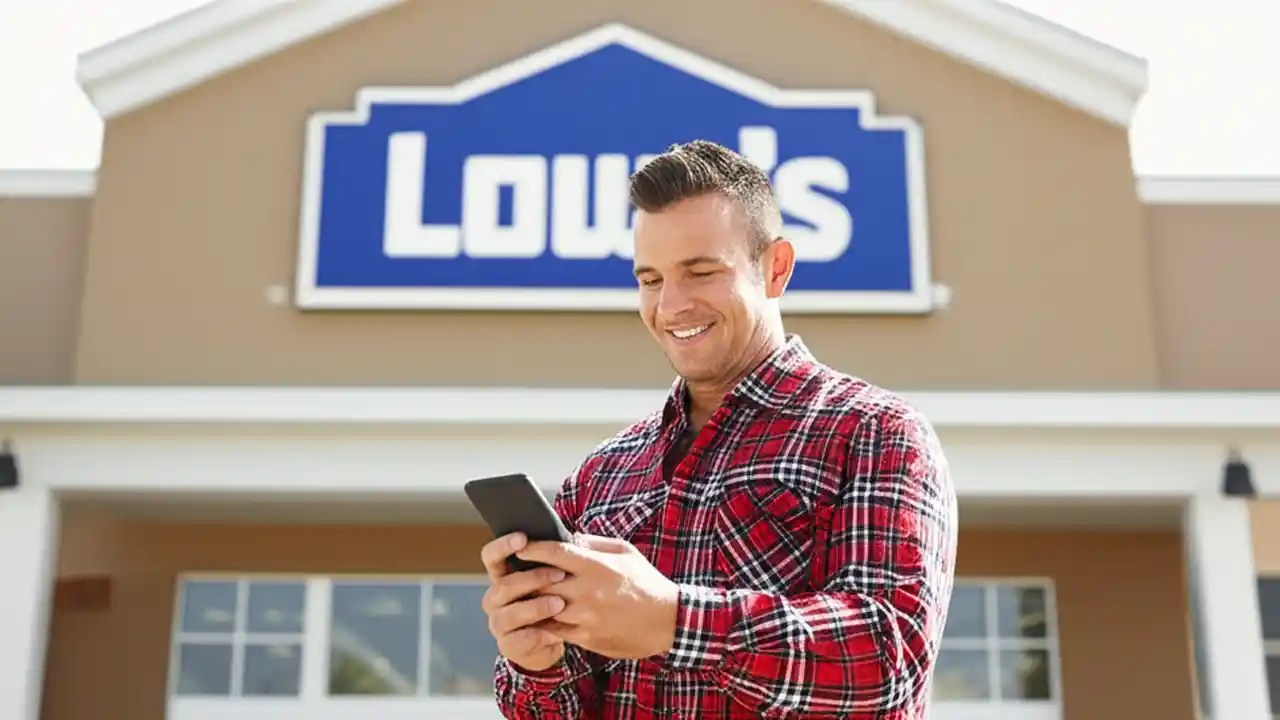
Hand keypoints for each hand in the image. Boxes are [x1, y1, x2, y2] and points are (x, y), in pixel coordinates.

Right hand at [480, 532, 570, 671]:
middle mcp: (495, 597)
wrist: (548, 642)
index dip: (503, 545)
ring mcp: (498, 622)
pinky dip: (540, 633)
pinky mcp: (508, 645)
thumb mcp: (550, 579)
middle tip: (560, 574)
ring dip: (536, 606)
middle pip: (504, 584)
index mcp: (502, 576)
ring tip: (560, 603)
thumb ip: (552, 559)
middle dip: (533, 578)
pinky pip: (521, 638)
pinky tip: (555, 631)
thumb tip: (571, 537)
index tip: (522, 538)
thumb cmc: (550, 601)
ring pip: (511, 612)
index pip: (491, 556)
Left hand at [516, 534, 678, 659]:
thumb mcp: (625, 552)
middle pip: (542, 582)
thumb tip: (570, 536)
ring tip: (521, 596)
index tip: (520, 546)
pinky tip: (539, 616)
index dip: (532, 548)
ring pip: (544, 608)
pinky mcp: (587, 637)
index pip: (555, 552)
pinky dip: (544, 622)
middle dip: (526, 577)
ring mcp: (586, 617)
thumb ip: (595, 543)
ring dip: (531, 602)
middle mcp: (587, 591)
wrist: (667, 621)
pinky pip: (555, 630)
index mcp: (596, 566)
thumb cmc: (646, 582)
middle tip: (514, 572)